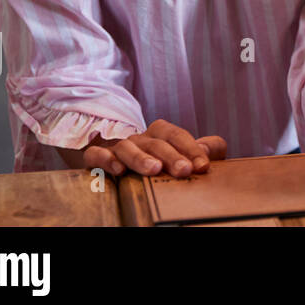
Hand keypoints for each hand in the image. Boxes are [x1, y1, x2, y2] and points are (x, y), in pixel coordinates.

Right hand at [82, 119, 224, 177]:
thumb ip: (203, 150)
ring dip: (141, 158)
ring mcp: (117, 147)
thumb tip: (209, 153)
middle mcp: (139, 138)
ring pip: (128, 147)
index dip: (192, 149)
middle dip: (172, 156)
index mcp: (160, 134)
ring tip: (154, 169)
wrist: (113, 161)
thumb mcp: (183, 154)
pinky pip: (97, 155)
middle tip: (185, 170)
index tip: (203, 166)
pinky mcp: (95, 157)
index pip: (177, 135)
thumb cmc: (157, 160)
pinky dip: (106, 160)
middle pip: (156, 143)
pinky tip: (118, 170)